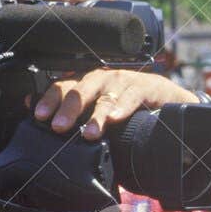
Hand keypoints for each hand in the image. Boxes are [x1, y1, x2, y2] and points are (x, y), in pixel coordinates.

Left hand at [33, 69, 198, 139]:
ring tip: (89, 133)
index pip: (64, 87)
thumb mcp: (104, 116)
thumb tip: (45, 121)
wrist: (170, 103)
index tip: (40, 116)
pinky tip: (116, 118)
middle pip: (80, 89)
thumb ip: (81, 119)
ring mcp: (125, 81)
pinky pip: (131, 96)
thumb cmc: (133, 111)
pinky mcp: (146, 87)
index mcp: (89, 84)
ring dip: (95, 115)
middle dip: (68, 109)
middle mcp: (104, 78)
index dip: (50, 100)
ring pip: (105, 95)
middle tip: (59, 127)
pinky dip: (122, 107)